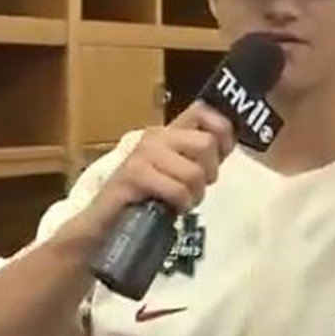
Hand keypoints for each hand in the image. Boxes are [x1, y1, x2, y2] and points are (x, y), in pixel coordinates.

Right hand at [81, 102, 235, 232]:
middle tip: (195, 189)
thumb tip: (229, 142)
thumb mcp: (177, 173)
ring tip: (180, 202)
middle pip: (206, 143)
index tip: (221, 156)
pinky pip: (177, 189)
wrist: (105, 224)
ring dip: (194, 195)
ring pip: (194, 171)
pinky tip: (170, 208)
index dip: (222, 132)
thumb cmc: (144, 200)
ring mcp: (143, 154)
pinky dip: (180, 204)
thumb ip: (199, 157)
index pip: (203, 111)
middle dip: (209, 173)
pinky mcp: (134, 175)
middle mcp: (155, 136)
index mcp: (167, 131)